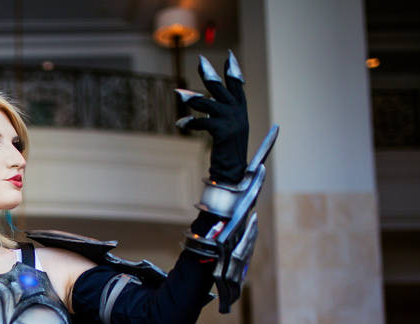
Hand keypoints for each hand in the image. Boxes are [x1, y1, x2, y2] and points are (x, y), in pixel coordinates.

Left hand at [176, 51, 248, 184]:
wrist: (233, 172)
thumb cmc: (228, 153)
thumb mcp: (229, 128)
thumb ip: (222, 113)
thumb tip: (206, 100)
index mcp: (241, 111)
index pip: (238, 86)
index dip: (233, 70)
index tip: (229, 55)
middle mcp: (239, 113)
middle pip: (221, 88)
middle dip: (209, 74)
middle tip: (200, 60)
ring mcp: (232, 121)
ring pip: (207, 103)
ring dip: (191, 99)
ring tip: (177, 93)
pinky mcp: (223, 131)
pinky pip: (201, 122)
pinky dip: (189, 123)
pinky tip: (180, 124)